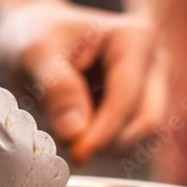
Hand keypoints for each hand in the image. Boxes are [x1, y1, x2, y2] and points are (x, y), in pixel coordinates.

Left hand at [0, 0, 168, 164]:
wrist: (32, 32)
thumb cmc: (34, 35)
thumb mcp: (35, 54)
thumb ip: (56, 89)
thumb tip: (76, 132)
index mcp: (135, 38)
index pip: (127, 98)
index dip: (103, 132)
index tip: (76, 153)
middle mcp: (154, 60)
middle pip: (148, 121)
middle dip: (111, 143)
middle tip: (72, 149)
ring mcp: (152, 84)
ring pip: (145, 136)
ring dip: (109, 147)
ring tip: (69, 134)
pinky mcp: (143, 105)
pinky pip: (135, 141)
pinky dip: (108, 146)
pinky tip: (79, 133)